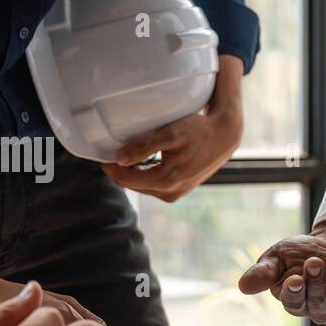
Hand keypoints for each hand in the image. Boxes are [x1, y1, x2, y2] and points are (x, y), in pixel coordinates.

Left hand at [100, 55, 244, 202]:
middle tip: (114, 149)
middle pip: (131, 184)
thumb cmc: (198, 131)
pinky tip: (146, 160)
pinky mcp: (179, 191)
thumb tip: (119, 158)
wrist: (223, 137)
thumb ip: (144, 146)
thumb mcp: (170, 133)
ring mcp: (175, 194)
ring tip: (130, 153)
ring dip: (133, 172)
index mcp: (165, 181)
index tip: (102, 152)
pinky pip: (153, 185)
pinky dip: (146, 174)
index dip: (109, 166)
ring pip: (141, 186)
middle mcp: (169, 193)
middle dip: (120, 169)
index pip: (124, 179)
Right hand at [238, 220, 325, 323]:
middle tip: (314, 261)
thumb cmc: (300, 253)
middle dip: (317, 281)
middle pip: (319, 301)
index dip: (294, 293)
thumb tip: (243, 286)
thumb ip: (263, 272)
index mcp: (295, 301)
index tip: (294, 279)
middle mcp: (320, 308)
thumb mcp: (277, 258)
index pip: (294, 304)